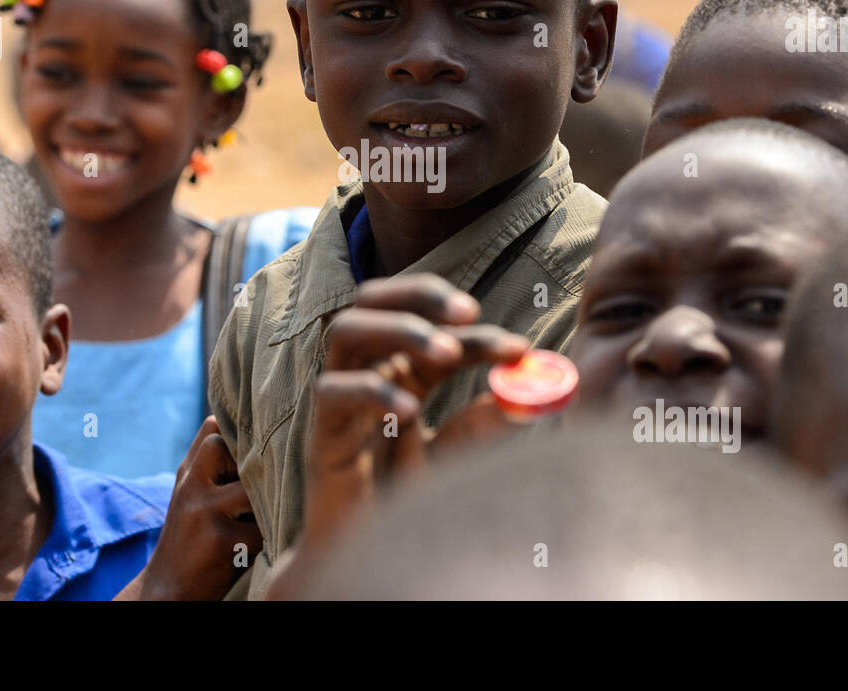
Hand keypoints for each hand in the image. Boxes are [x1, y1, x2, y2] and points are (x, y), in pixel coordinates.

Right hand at [115, 416, 261, 600]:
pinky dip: (263, 540)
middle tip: (257, 490)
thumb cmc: (191, 539)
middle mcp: (191, 487)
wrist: (166, 590)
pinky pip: (261, 529)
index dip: (238, 436)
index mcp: (187, 474)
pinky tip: (250, 549)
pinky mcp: (222, 542)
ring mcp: (204, 513)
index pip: (213, 429)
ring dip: (262, 507)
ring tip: (254, 522)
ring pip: (254, 490)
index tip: (253, 449)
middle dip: (251, 467)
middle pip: (230, 449)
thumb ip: (209, 464)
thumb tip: (245, 425)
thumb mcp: (191, 495)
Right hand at [304, 275, 527, 544]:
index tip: (518, 348)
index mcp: (404, 371)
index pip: (436, 329)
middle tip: (468, 312)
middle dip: (421, 293)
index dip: (478, 332)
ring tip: (446, 351)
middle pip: (375, 299)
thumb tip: (527, 384)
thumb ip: (483, 422)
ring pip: (347, 329)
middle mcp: (368, 371)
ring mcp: (341, 397)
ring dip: (399, 327)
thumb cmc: (409, 498)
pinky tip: (410, 411)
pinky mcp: (321, 432)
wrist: (369, 553)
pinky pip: (333, 393)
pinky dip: (373, 391)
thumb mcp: (457, 453)